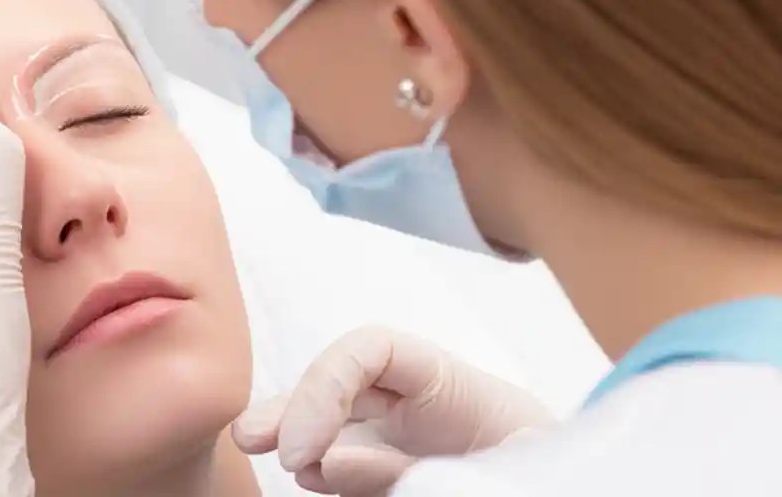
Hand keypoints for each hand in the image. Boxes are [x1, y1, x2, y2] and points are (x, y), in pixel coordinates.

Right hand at [234, 326, 552, 495]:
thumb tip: (332, 462)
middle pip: (340, 383)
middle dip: (293, 402)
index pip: (372, 349)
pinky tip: (307, 477)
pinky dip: (319, 468)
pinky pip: (344, 465)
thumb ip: (434, 464)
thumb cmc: (557, 467)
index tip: (307, 446)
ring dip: (293, 430)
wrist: (581, 485)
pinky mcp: (392, 475)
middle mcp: (417, 407)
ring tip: (255, 447)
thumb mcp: (517, 462)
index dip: (327, 383)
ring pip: (332, 423)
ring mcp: (402, 441)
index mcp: (450, 383)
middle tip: (250, 439)